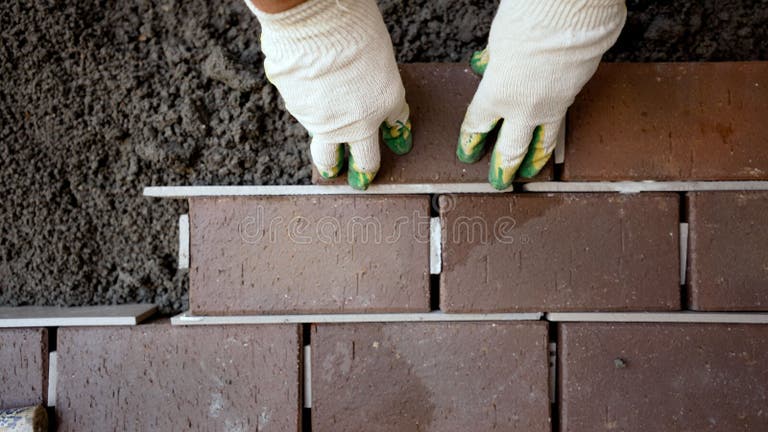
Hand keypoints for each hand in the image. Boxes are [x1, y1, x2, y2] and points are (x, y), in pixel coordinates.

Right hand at [246, 0, 411, 189]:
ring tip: (330, 168)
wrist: (311, 22)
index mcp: (388, 101)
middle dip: (363, 173)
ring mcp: (326, 124)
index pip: (397, 127)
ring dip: (330, 158)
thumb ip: (373, 80)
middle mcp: (359, 122)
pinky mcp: (298, 114)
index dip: (397, 136)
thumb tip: (359, 91)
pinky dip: (308, 112)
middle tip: (361, 180)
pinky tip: (306, 99)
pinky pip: (305, 117)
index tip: (398, 145)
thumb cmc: (350, 25)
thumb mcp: (377, 53)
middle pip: (364, 160)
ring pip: (327, 149)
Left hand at [457, 0, 626, 189]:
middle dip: (502, 167)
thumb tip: (484, 63)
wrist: (571, 13)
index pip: (477, 126)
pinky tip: (552, 134)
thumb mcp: (499, 41)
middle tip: (499, 181)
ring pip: (542, 143)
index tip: (467, 152)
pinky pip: (561, 120)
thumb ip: (492, 60)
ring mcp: (553, 105)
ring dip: (534, 160)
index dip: (470, 141)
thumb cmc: (531, 19)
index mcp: (496, 95)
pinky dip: (554, 132)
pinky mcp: (576, 94)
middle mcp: (524, 109)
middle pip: (510, 148)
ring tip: (530, 172)